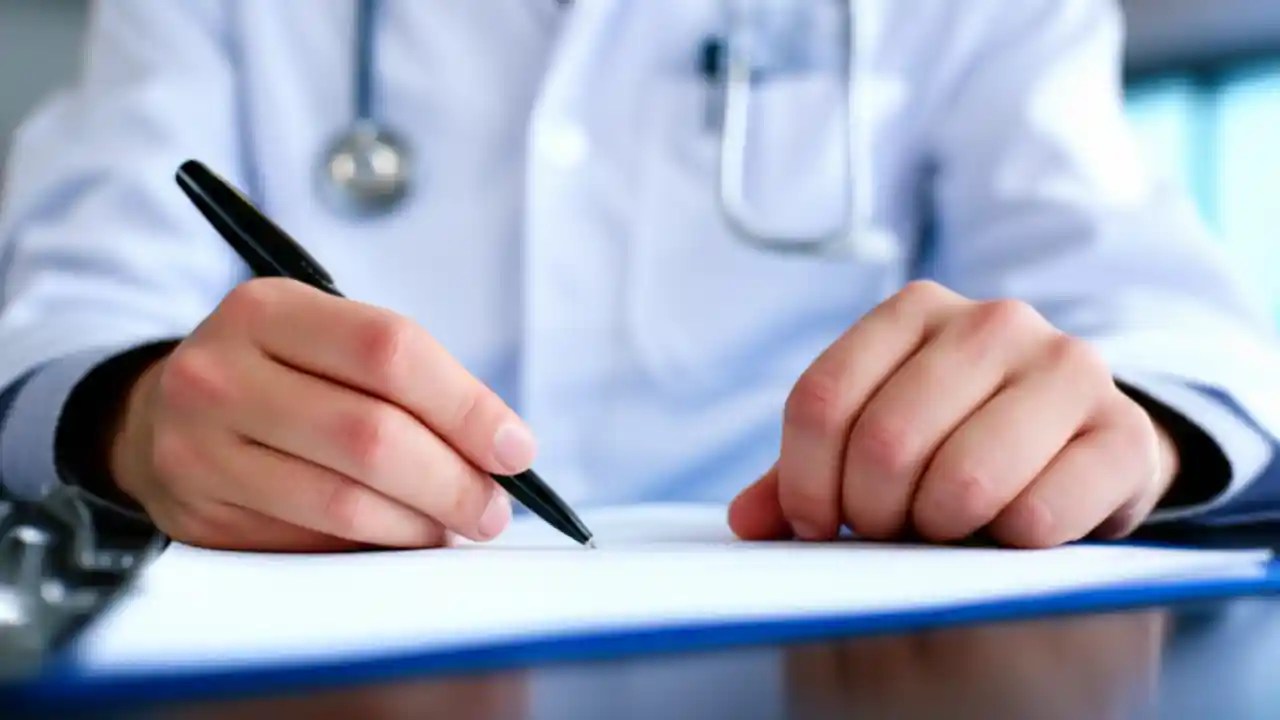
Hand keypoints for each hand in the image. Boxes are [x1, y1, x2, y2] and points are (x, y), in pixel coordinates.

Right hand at [109, 278, 535, 550]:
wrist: (158, 414)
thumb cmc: (279, 374)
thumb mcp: (324, 340)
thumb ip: (408, 378)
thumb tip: (502, 448)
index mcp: (266, 309)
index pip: (389, 351)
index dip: (466, 405)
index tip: (516, 448)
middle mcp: (221, 373)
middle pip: (371, 435)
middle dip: (452, 480)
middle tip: (493, 508)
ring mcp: (200, 449)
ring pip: (342, 501)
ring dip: (419, 525)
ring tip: (453, 525)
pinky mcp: (199, 515)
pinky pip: (311, 542)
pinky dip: (371, 546)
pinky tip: (397, 537)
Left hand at [729, 281, 1179, 547]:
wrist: (1084, 442)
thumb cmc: (961, 441)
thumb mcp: (877, 438)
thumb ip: (806, 471)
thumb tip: (746, 521)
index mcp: (915, 308)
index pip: (821, 401)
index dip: (805, 483)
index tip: (816, 523)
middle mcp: (992, 322)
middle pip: (885, 441)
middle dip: (872, 513)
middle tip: (888, 529)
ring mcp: (1065, 368)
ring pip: (962, 478)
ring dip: (939, 529)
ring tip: (947, 529)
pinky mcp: (1121, 433)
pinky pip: (1036, 514)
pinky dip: (1006, 544)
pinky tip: (1008, 533)